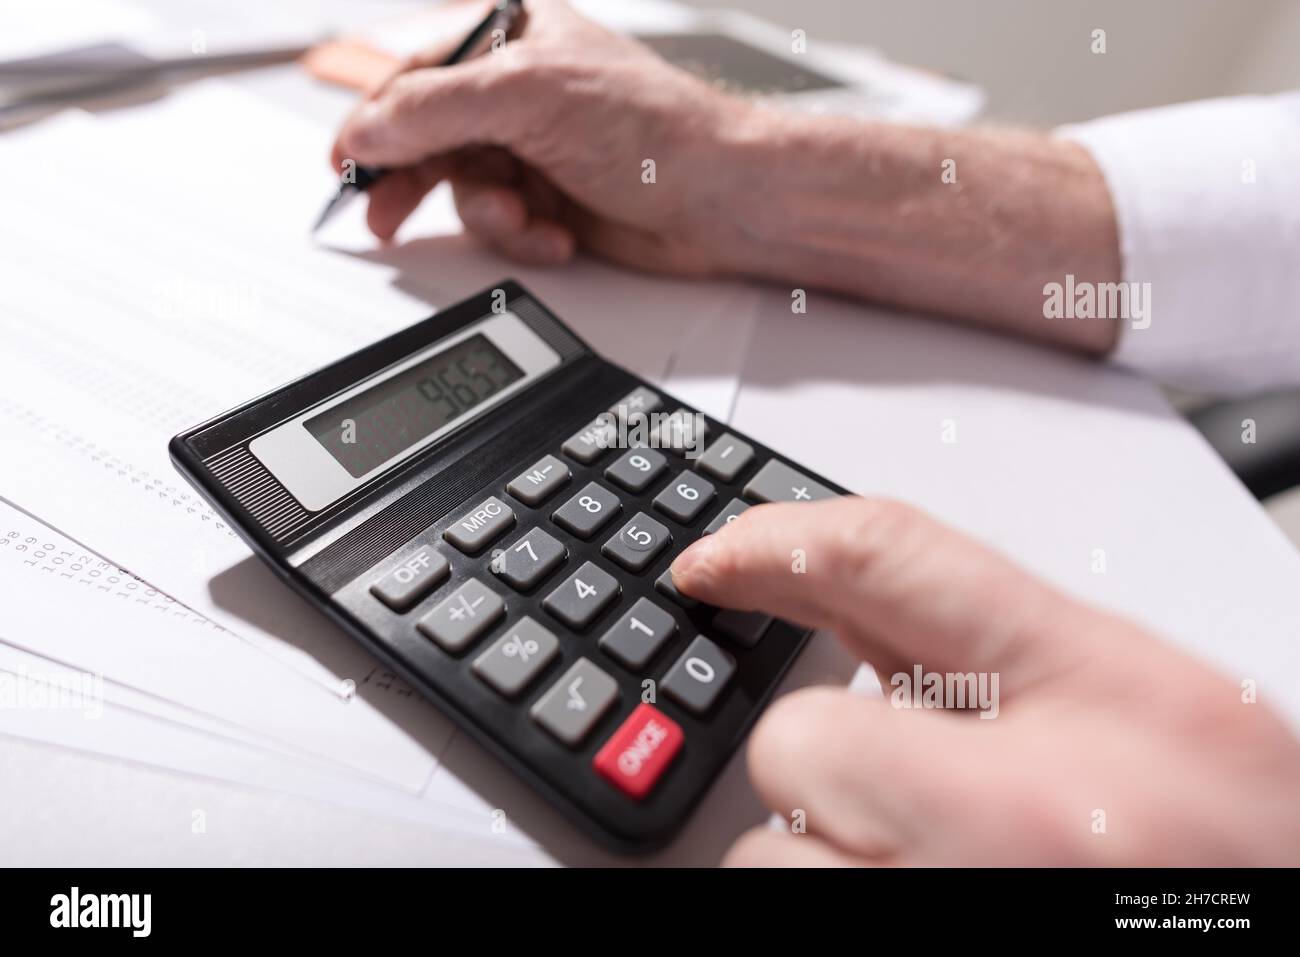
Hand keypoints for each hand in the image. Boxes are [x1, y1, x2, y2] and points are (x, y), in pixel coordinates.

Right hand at [331, 0, 766, 272]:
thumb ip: (434, 110)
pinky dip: (524, 236)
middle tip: (388, 217)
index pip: (415, 75)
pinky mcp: (551, 198)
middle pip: (429, 137)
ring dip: (491, 215)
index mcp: (511, 38)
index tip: (346, 164)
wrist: (722, 201)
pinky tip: (558, 231)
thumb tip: (366, 128)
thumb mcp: (528, 99)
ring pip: (464, 189)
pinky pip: (502, 224)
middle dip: (419, 181)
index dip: (374, 122)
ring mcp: (534, 147)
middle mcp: (518, 92)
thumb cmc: (656, 129)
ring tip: (525, 217)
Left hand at [670, 497, 1299, 864]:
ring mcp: (959, 897)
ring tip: (932, 865)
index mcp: (1109, 697)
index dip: (775, 542)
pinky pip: (783, 902)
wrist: (1288, 923)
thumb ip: (988, 634)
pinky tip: (909, 886)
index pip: (887, 559)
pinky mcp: (905, 947)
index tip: (712, 561)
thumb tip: (831, 590)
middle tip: (920, 798)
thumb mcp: (1142, 699)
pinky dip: (828, 888)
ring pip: (774, 852)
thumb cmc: (1239, 843)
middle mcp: (1029, 811)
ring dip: (826, 853)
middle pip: (798, 739)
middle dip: (834, 762)